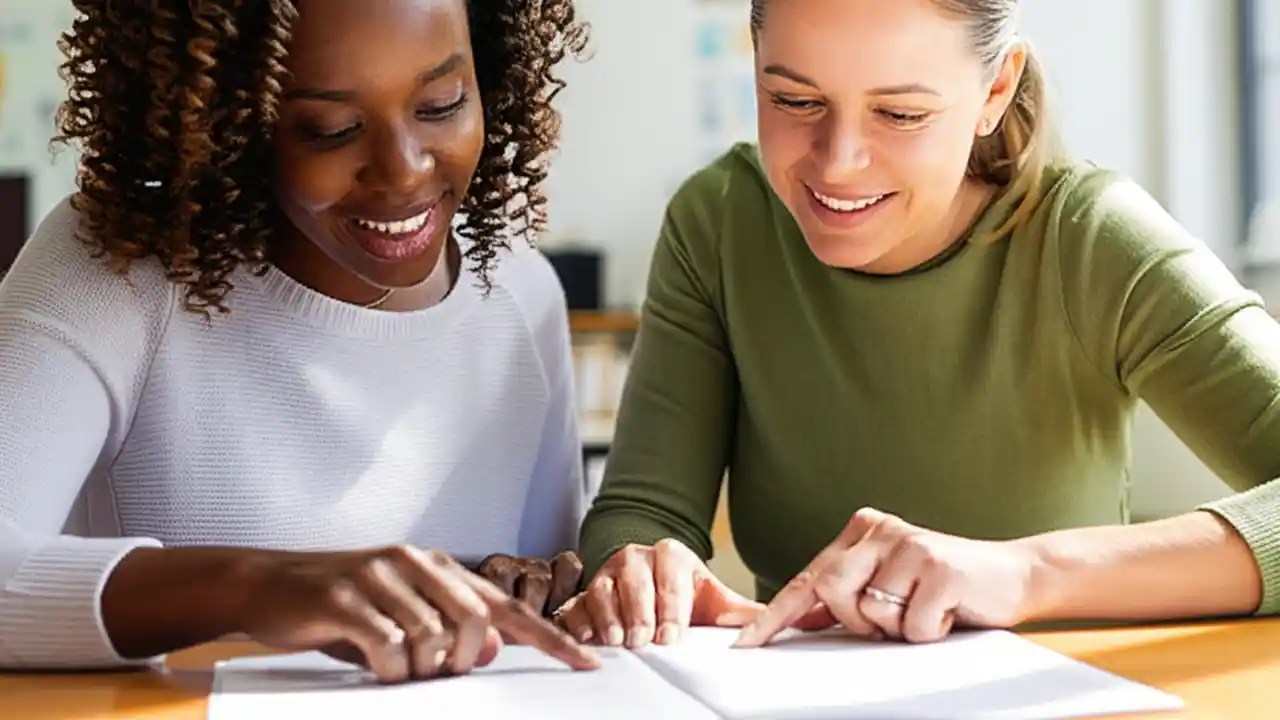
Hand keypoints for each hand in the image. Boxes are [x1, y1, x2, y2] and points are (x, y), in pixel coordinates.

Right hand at [237, 545, 598, 682]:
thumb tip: (494, 649)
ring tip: (392, 667)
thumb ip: (448, 629)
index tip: (589, 663)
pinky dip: (388, 670)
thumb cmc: (340, 606)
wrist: (265, 585)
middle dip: (462, 660)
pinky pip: (389, 647)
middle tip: (430, 671)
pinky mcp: (346, 597)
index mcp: (437, 566)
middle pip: (476, 623)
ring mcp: (380, 576)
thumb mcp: (401, 615)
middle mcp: (415, 562)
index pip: (507, 604)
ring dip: (417, 670)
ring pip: (433, 640)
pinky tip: (372, 666)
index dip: (551, 636)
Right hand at [553, 538, 776, 648]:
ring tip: (617, 640)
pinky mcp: (583, 592)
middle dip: (639, 614)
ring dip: (608, 615)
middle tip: (642, 640)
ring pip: (603, 589)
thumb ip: (737, 610)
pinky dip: (580, 619)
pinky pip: (576, 603)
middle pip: (635, 583)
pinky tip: (587, 636)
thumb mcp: (710, 597)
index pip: (671, 580)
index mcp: (670, 555)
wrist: (647, 581)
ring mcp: (606, 572)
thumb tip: (772, 619)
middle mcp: (635, 558)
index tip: (672, 636)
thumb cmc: (681, 594)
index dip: (671, 609)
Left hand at [734, 508, 1040, 647]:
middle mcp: (881, 529)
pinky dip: (928, 632)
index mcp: (862, 529)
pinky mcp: (940, 567)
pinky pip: (911, 625)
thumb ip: (848, 594)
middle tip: (891, 620)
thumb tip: (800, 618)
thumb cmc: (945, 588)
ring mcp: (911, 545)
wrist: (1015, 575)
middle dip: (855, 619)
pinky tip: (947, 613)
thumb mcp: (888, 585)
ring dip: (897, 628)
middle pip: (830, 589)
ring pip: (870, 611)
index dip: (775, 615)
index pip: (808, 577)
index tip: (745, 644)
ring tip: (925, 610)